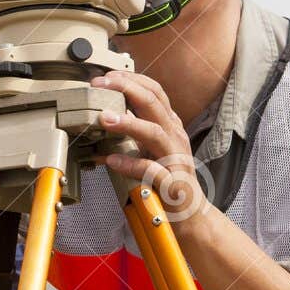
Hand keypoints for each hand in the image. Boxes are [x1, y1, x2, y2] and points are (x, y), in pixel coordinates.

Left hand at [91, 72, 210, 225]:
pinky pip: (151, 169)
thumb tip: (98, 120)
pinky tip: (111, 161)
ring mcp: (175, 157)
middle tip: (99, 86)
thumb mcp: (148, 148)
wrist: (191, 212)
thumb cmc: (167, 178)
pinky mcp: (171, 181)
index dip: (130, 80)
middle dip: (125, 89)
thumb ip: (129, 133)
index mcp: (169, 125)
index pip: (154, 91)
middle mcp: (174, 136)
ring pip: (154, 132)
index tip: (105, 76)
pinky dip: (130, 163)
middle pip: (153, 103)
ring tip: (104, 118)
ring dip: (128, 123)